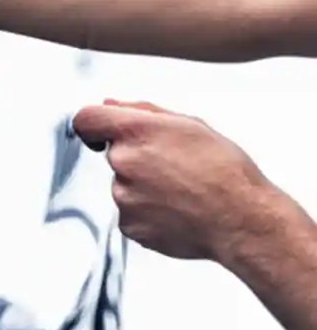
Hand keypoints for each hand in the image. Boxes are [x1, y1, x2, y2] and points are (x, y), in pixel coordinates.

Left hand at [73, 99, 281, 261]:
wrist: (242, 220)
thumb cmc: (225, 172)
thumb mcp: (190, 125)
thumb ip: (142, 111)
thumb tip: (111, 105)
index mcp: (136, 131)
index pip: (86, 119)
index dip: (94, 125)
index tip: (102, 134)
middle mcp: (123, 161)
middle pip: (114, 155)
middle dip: (137, 158)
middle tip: (174, 169)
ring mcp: (123, 196)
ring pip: (124, 185)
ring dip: (144, 187)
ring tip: (182, 192)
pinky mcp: (128, 224)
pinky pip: (130, 212)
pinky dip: (148, 212)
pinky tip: (176, 211)